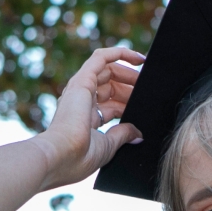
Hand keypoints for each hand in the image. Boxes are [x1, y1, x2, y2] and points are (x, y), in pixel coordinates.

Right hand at [33, 46, 144, 191]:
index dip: (128, 104)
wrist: (62, 156)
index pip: (111, 105)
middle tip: (149, 91)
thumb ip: (122, 135)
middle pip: (110, 87)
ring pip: (107, 70)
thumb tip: (138, 134)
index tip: (144, 106)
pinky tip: (138, 58)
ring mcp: (80, 90)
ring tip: (147, 74)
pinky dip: (119, 53)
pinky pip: (101, 58)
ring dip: (128, 72)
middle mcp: (81, 102)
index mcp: (85, 119)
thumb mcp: (108, 145)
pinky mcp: (82, 80)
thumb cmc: (80, 157)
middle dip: (130, 88)